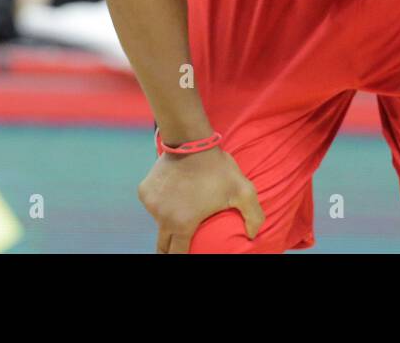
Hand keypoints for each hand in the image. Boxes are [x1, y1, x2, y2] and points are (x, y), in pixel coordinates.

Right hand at [137, 147, 263, 252]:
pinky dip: (160, 204)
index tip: (189, 253)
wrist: (190, 141)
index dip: (184, 257)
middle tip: (180, 244)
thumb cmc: (217, 167)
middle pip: (163, 245)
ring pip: (158, 222)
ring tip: (182, 209)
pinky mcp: (144, 191)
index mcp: (183, 224)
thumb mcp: (243, 191)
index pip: (178, 255)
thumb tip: (253, 235)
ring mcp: (151, 204)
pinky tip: (173, 193)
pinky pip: (152, 205)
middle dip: (171, 249)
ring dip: (167, 221)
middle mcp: (162, 217)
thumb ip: (254, 216)